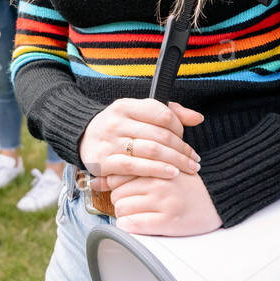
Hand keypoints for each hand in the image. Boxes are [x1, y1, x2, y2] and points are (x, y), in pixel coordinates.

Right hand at [80, 99, 201, 181]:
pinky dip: (155, 171)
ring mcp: (109, 142)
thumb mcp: (137, 113)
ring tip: (188, 169)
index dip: (179, 127)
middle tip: (194, 160)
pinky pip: (133, 167)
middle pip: (159, 135)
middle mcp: (116, 122)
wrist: (81, 139)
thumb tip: (198, 118)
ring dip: (175, 161)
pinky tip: (170, 174)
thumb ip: (168, 113)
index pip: (161, 113)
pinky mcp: (103, 162)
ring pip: (150, 151)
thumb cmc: (117, 127)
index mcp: (124, 106)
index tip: (185, 138)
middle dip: (182, 150)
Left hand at [109, 169, 221, 235]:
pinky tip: (135, 224)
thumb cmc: (186, 184)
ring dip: (124, 214)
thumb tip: (96, 180)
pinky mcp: (167, 221)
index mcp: (156, 165)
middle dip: (119, 199)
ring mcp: (163, 201)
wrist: (217, 199)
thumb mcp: (161, 169)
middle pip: (117, 192)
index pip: (118, 173)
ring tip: (136, 213)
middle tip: (132, 202)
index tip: (122, 188)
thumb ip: (133, 170)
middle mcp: (158, 181)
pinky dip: (128, 226)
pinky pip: (133, 224)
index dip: (116, 184)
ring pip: (122, 208)